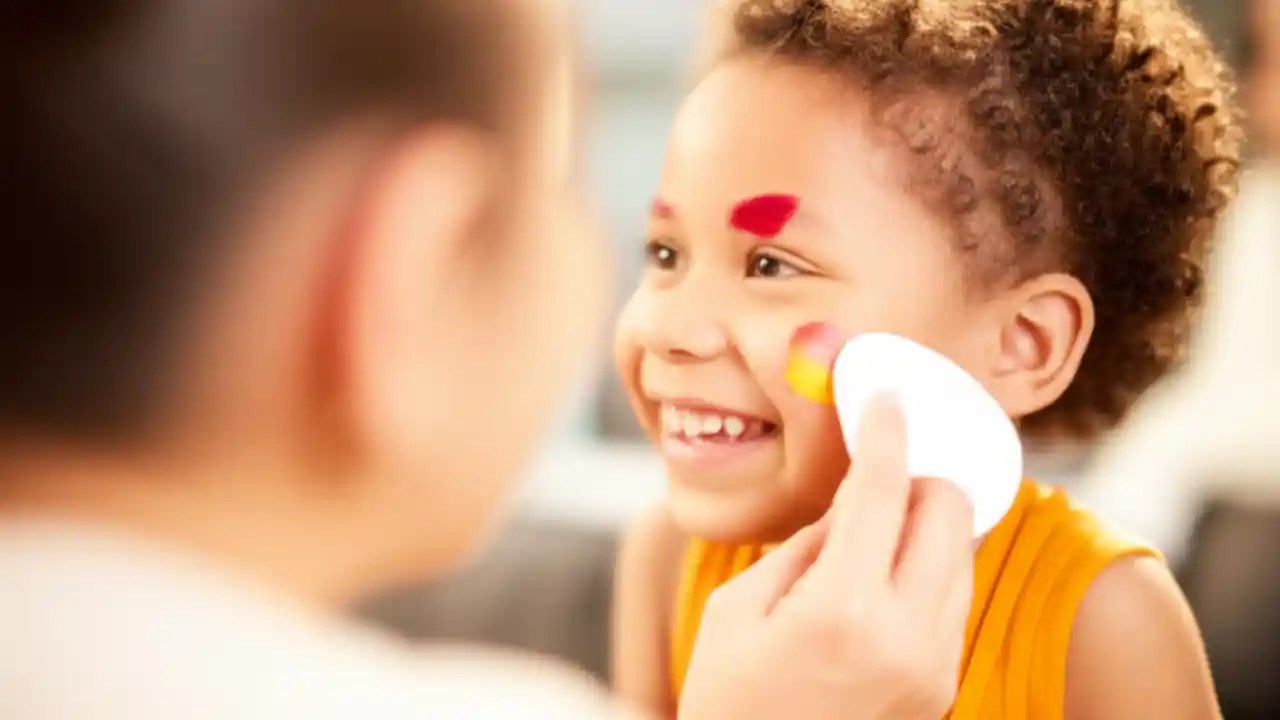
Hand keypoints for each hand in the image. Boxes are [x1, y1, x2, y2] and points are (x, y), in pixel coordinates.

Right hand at [678, 394, 974, 719]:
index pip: (884, 490)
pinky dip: (928, 570)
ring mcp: (933, 666)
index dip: (887, 432)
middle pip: (950, 513)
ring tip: (872, 533)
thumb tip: (852, 503)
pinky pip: (953, 600)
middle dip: (919, 477)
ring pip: (961, 555)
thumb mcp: (737, 610)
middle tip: (881, 472)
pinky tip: (883, 576)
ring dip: (925, 525)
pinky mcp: (941, 687)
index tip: (888, 399)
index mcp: (841, 609)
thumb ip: (803, 547)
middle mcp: (904, 636)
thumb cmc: (727, 698)